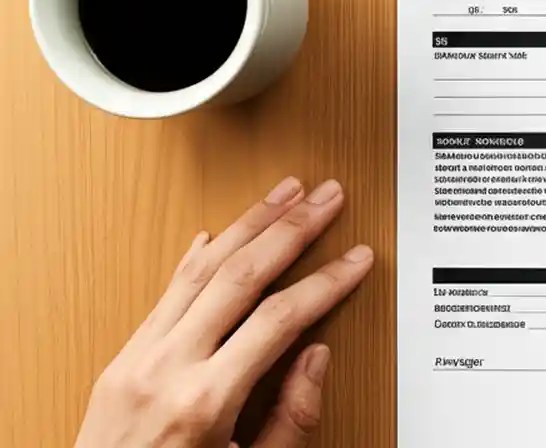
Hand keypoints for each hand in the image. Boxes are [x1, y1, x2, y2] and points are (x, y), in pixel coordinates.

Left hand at [75, 178, 373, 447]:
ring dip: (247, 225)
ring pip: (199, 269)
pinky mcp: (121, 359)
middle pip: (240, 275)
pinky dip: (196, 259)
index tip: (356, 259)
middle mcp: (166, 368)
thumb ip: (291, 419)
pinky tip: (216, 234)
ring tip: (283, 194)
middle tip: (327, 197)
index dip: (326, 282)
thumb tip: (316, 357)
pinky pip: (165, 293)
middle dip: (291, 229)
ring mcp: (137, 359)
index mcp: (204, 402)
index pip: (279, 319)